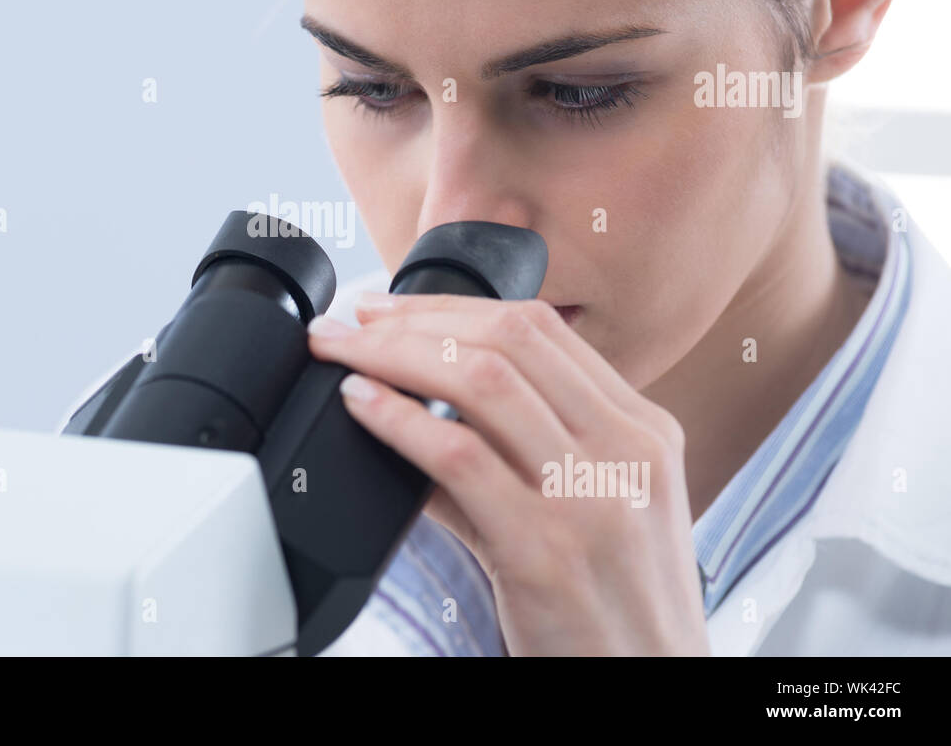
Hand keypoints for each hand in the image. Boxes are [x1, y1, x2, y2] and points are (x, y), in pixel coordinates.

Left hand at [306, 293, 709, 655]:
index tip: (392, 308)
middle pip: (509, 339)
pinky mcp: (546, 551)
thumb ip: (525, 452)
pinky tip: (362, 406)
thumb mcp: (597, 508)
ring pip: (481, 381)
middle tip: (351, 323)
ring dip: (393, 355)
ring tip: (342, 356)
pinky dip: (399, 420)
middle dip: (414, 319)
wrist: (649, 686)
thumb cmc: (615, 604)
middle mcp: (627, 451)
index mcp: (644, 430)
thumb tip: (418, 410)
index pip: (544, 328)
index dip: (454, 305)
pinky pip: (459, 457)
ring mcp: (590, 497)